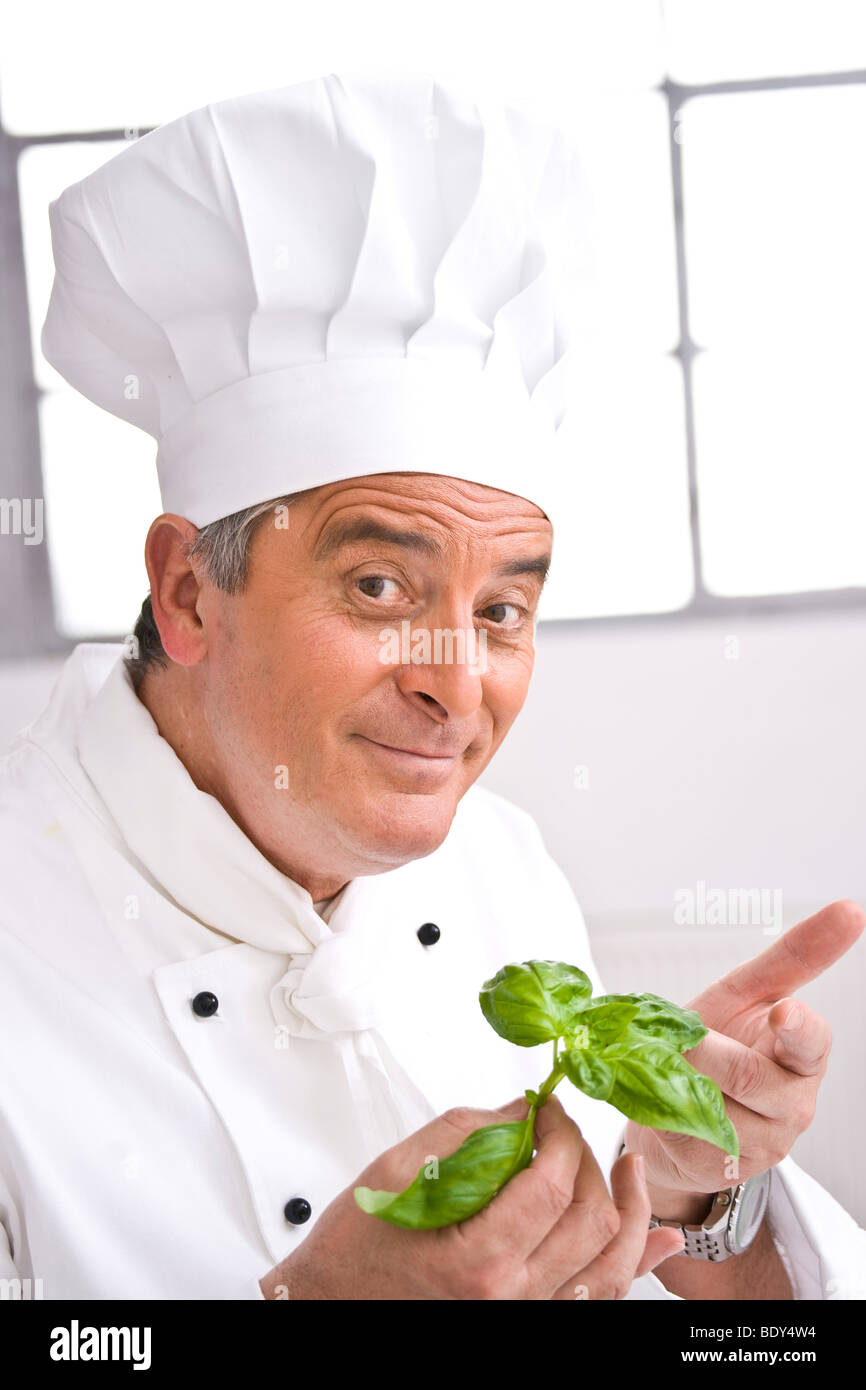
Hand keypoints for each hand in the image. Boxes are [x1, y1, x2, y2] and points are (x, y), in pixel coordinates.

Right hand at [261, 1094, 684, 1298]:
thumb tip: (520, 1112)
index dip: (562, 1135)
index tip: (549, 1111)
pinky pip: (603, 1299)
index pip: (552, 1184)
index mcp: (480, 1260)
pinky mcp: (532, 1323)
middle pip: (590, 1219)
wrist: (330, 1308)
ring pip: (611, 1263)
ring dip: (630, 1207)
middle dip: (588, 1159)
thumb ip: (464, 1133)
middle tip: (565, 1131)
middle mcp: (514, 1299)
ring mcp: (528, 1318)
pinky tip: (659, 1238)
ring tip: (630, 1165)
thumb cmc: (353, 1255)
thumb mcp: (396, 1173)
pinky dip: (638, 1264)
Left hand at [624, 898, 864, 1215]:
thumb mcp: (749, 993)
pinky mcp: (722, 1168)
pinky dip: (664, 1111)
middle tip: (682, 1037)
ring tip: (663, 1065)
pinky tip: (659, 1100)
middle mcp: (792, 1105)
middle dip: (710, 1053)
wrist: (678, 1100)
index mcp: (803, 1057)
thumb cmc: (720, 1038)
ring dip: (678, 1082)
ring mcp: (760, 1143)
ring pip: (714, 1109)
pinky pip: (685, 1136)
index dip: (797, 1027)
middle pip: (751, 1077)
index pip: (812, 1042)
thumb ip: (794, 956)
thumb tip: (850, 909)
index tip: (782, 1010)